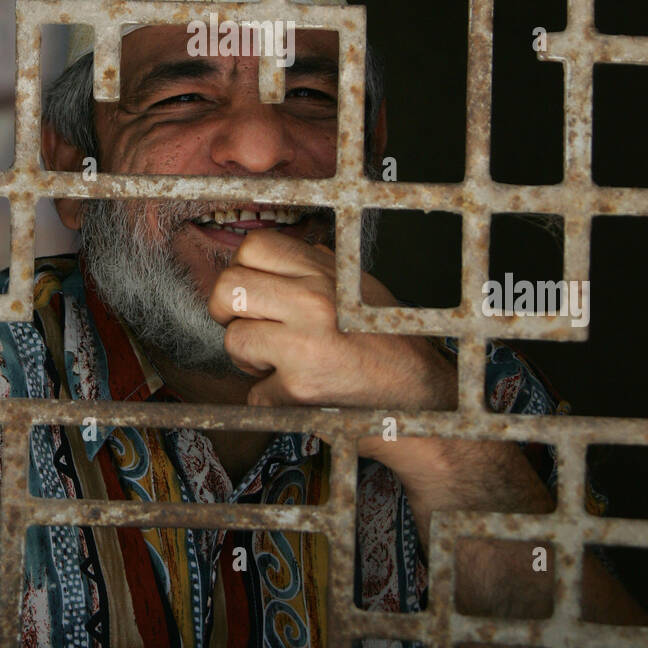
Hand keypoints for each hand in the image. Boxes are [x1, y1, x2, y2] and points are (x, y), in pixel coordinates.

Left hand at [207, 230, 454, 428]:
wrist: (420, 397)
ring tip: (279, 363)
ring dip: (250, 359)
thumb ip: (319, 267)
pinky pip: (255, 393)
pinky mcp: (301, 387)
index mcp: (324, 270)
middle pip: (228, 288)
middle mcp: (312, 300)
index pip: (252, 247)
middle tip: (251, 329)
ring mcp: (304, 343)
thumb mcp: (360, 286)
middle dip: (229, 314)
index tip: (255, 294)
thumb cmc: (391, 341)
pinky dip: (272, 400)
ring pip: (233, 339)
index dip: (244, 272)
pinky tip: (299, 394)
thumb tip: (287, 252)